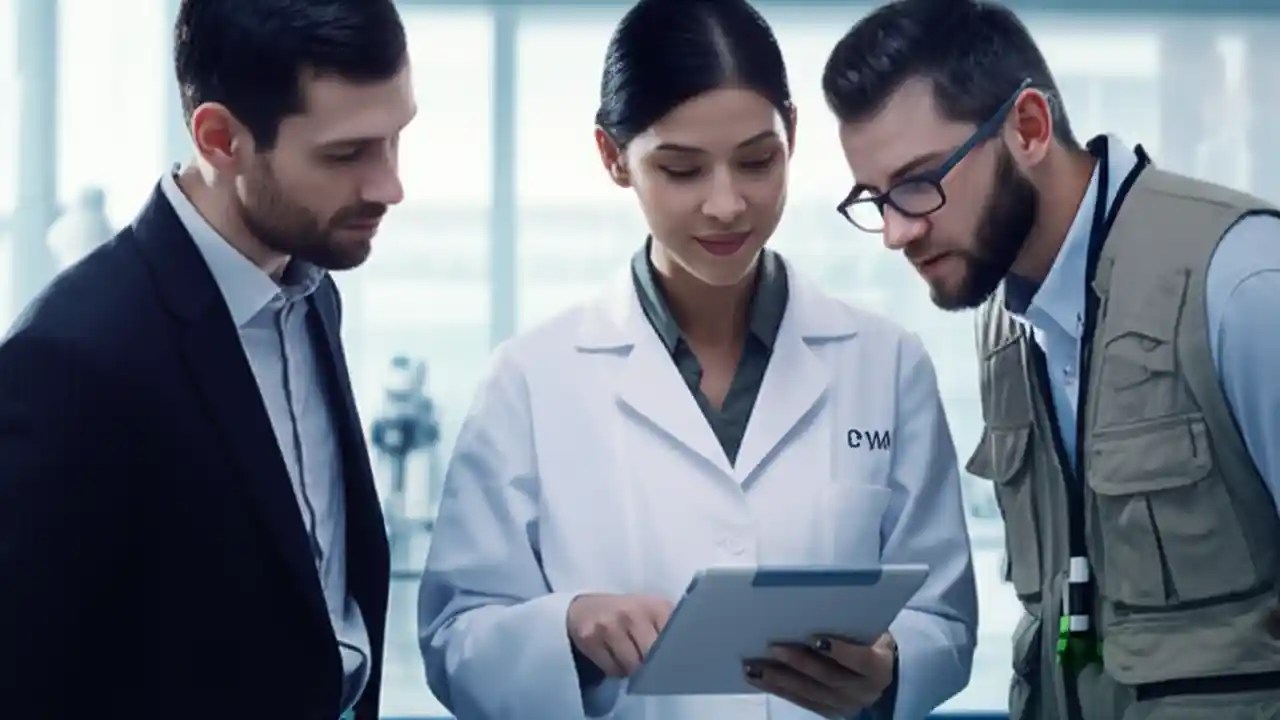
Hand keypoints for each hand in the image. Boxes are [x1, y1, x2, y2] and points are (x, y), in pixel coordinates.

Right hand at [566, 593, 673, 677]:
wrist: (585, 609)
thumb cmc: (628, 615)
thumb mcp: (653, 612)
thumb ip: (670, 628)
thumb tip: (684, 656)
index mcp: (656, 605)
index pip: (674, 641)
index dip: (673, 657)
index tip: (671, 663)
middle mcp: (632, 612)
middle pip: (652, 657)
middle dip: (652, 667)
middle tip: (650, 666)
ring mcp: (609, 624)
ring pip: (632, 667)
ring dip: (633, 670)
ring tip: (630, 658)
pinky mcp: (589, 637)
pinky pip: (612, 669)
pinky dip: (616, 670)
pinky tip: (615, 658)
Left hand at [743, 632, 896, 718]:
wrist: (882, 673)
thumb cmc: (871, 640)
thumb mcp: (872, 630)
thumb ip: (851, 623)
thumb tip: (818, 599)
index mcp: (879, 667)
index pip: (861, 660)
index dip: (839, 651)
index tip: (814, 638)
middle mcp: (863, 691)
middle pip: (829, 678)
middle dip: (799, 663)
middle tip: (773, 648)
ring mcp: (845, 705)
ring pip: (810, 693)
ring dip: (779, 679)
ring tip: (754, 666)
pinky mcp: (828, 711)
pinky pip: (800, 701)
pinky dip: (777, 689)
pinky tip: (758, 677)